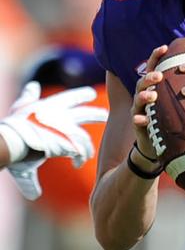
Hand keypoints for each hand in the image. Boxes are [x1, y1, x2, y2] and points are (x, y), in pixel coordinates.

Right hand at [0, 81, 108, 200]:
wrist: (13, 140)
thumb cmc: (13, 126)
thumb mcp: (20, 107)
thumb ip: (28, 96)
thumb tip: (34, 85)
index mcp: (50, 106)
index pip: (70, 98)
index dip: (81, 95)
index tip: (91, 94)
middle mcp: (62, 115)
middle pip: (85, 113)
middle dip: (96, 114)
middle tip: (105, 115)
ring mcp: (67, 129)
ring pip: (84, 137)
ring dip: (87, 147)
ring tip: (88, 154)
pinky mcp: (70, 143)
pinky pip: (82, 152)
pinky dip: (81, 158)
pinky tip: (78, 164)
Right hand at [132, 45, 168, 159]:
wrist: (157, 141)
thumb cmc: (169, 116)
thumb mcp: (176, 99)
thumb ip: (183, 85)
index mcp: (154, 87)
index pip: (154, 68)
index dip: (157, 57)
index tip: (164, 47)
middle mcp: (144, 95)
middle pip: (143, 83)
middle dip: (149, 78)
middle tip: (159, 76)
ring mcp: (139, 109)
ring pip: (138, 100)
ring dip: (144, 97)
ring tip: (152, 96)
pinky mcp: (139, 125)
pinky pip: (137, 121)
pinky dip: (139, 119)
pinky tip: (142, 119)